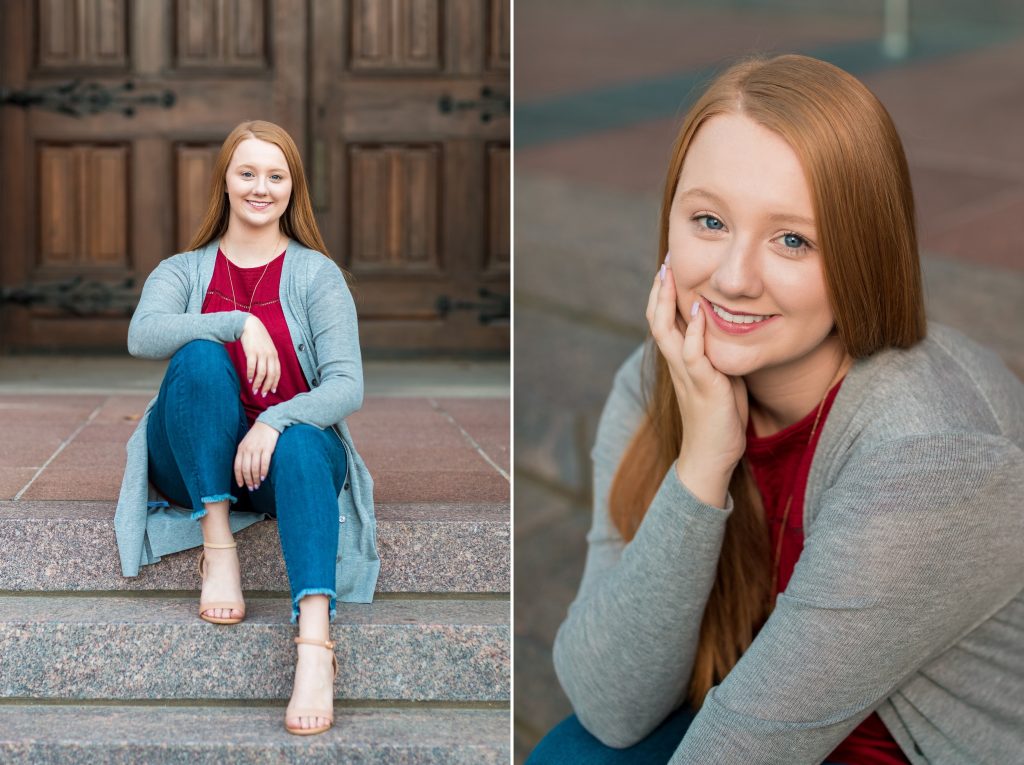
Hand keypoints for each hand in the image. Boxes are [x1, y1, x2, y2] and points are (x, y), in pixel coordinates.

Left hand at [235, 422, 279, 490]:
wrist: (268, 424)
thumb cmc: (257, 435)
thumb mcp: (246, 443)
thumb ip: (243, 454)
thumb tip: (243, 469)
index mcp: (241, 449)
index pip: (237, 466)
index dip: (239, 477)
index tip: (241, 485)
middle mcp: (248, 450)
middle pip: (246, 469)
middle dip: (248, 480)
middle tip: (251, 488)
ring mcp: (257, 449)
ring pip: (254, 468)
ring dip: (256, 479)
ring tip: (258, 485)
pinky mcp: (267, 449)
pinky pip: (264, 463)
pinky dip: (263, 472)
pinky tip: (264, 477)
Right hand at [239, 316, 280, 397]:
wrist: (249, 325)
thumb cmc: (258, 338)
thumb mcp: (267, 348)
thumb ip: (268, 358)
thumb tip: (267, 371)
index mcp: (274, 355)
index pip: (277, 372)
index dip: (275, 382)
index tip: (272, 391)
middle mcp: (270, 355)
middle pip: (271, 375)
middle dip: (267, 386)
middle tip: (263, 394)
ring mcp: (261, 353)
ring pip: (262, 373)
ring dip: (258, 383)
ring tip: (255, 390)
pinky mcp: (252, 352)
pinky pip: (252, 367)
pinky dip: (251, 375)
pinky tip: (249, 380)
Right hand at [646, 258, 748, 504]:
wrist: (710, 457)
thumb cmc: (717, 419)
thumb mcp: (719, 378)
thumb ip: (716, 356)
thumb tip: (727, 334)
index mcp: (680, 361)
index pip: (664, 321)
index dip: (663, 295)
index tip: (669, 268)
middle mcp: (677, 364)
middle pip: (657, 319)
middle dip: (660, 290)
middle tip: (666, 262)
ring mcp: (687, 374)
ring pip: (666, 331)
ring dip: (668, 302)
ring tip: (669, 276)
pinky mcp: (702, 385)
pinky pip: (693, 354)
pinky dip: (696, 331)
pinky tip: (702, 310)